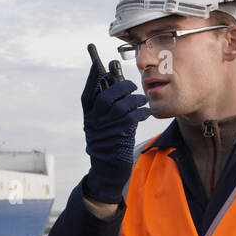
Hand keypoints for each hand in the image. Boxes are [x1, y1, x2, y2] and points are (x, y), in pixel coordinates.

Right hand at [80, 57, 151, 203]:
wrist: (107, 171)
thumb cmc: (109, 145)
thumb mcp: (104, 126)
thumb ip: (108, 111)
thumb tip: (121, 90)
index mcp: (88, 117)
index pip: (87, 94)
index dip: (92, 78)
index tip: (98, 64)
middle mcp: (94, 122)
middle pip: (105, 97)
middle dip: (120, 87)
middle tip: (131, 84)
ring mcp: (105, 130)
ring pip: (119, 107)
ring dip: (134, 99)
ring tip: (142, 99)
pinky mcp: (118, 138)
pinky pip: (131, 119)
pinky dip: (141, 112)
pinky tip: (147, 112)